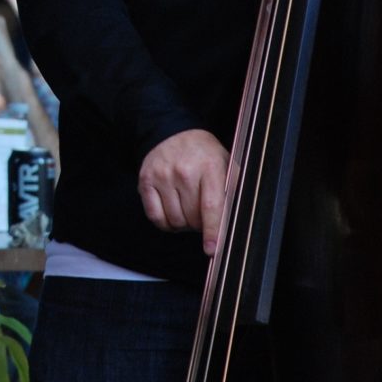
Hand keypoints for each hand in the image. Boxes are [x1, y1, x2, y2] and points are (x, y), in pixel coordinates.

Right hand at [138, 128, 230, 255]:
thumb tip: (236, 222)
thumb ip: (233, 191)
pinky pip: (155, 217)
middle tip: (202, 213)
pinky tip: (172, 212)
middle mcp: (183, 171)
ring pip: (174, 221)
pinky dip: (165, 222)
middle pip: (192, 218)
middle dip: (200, 224)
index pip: (211, 206)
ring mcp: (162, 176)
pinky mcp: (145, 181)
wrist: (173, 132)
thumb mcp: (226, 165)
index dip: (212, 231)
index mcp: (209, 166)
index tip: (212, 249)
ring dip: (183, 224)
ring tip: (187, 209)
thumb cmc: (204, 154)